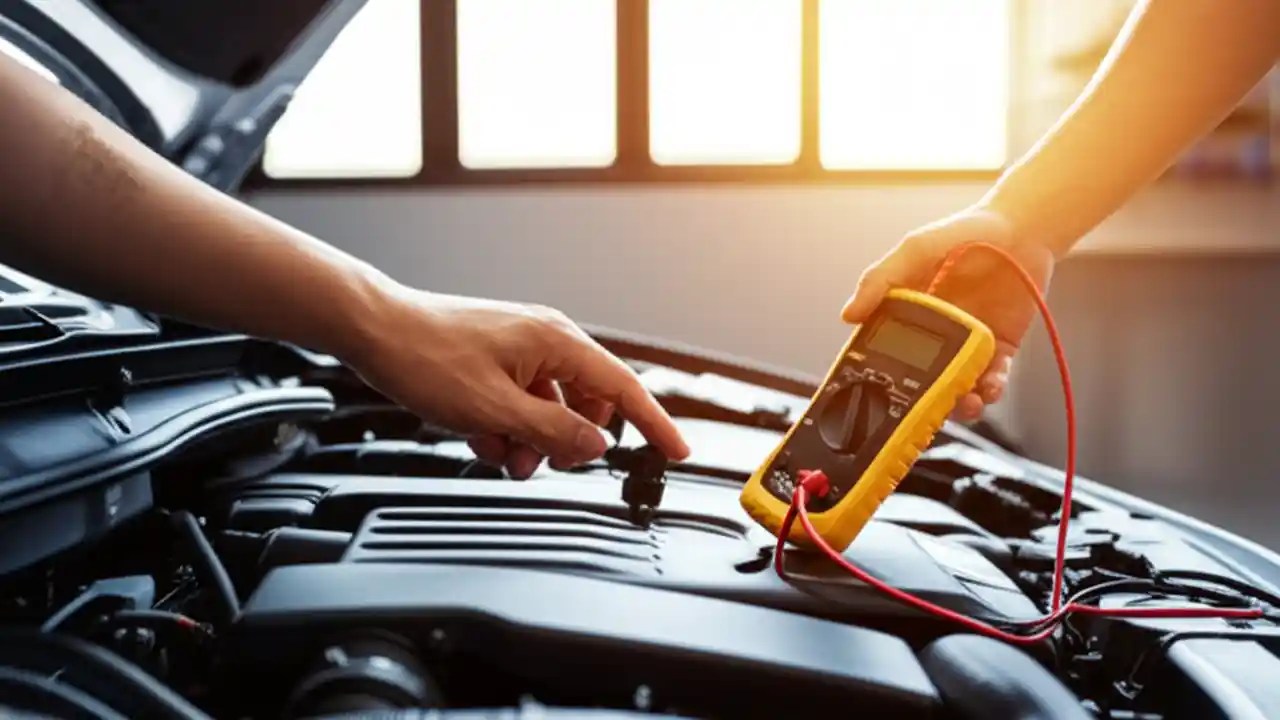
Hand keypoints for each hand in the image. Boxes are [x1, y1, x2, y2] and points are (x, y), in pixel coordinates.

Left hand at [342, 286, 689, 477]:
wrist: (375, 330)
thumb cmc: (426, 356)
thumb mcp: (494, 409)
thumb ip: (552, 432)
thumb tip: (596, 446)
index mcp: (557, 342)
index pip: (623, 389)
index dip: (654, 425)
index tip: (676, 452)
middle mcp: (547, 340)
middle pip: (587, 406)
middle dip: (565, 443)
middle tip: (535, 462)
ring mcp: (522, 350)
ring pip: (552, 411)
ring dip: (532, 441)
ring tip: (497, 450)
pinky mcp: (500, 361)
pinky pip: (523, 404)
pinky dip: (508, 427)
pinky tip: (480, 434)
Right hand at [841, 205, 1054, 421]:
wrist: (1024, 226)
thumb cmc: (965, 231)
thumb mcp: (914, 250)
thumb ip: (881, 280)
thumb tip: (847, 315)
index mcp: (908, 314)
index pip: (887, 353)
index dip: (880, 378)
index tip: (876, 396)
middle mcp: (936, 333)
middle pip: (923, 380)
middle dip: (924, 401)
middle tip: (925, 410)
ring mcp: (969, 343)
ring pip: (958, 386)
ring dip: (960, 403)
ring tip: (964, 404)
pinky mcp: (1001, 347)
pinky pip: (994, 377)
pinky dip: (991, 389)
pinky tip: (989, 388)